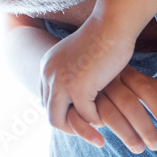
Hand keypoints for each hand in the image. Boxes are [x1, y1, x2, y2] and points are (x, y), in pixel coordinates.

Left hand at [40, 16, 137, 131]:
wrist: (110, 26)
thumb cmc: (102, 39)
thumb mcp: (79, 58)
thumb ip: (72, 73)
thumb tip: (76, 93)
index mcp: (46, 65)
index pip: (46, 98)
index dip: (63, 111)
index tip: (80, 117)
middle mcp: (48, 74)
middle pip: (49, 112)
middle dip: (68, 126)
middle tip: (89, 130)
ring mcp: (60, 82)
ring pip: (59, 120)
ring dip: (79, 128)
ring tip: (96, 130)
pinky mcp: (78, 88)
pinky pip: (86, 116)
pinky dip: (96, 120)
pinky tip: (105, 116)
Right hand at [66, 67, 156, 152]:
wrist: (68, 62)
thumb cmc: (104, 73)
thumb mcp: (126, 75)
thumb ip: (148, 86)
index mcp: (119, 70)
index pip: (142, 86)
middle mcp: (103, 79)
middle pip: (128, 101)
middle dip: (145, 125)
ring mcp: (86, 90)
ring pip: (109, 113)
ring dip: (125, 132)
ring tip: (139, 149)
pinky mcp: (69, 102)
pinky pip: (78, 119)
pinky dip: (88, 132)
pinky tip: (101, 143)